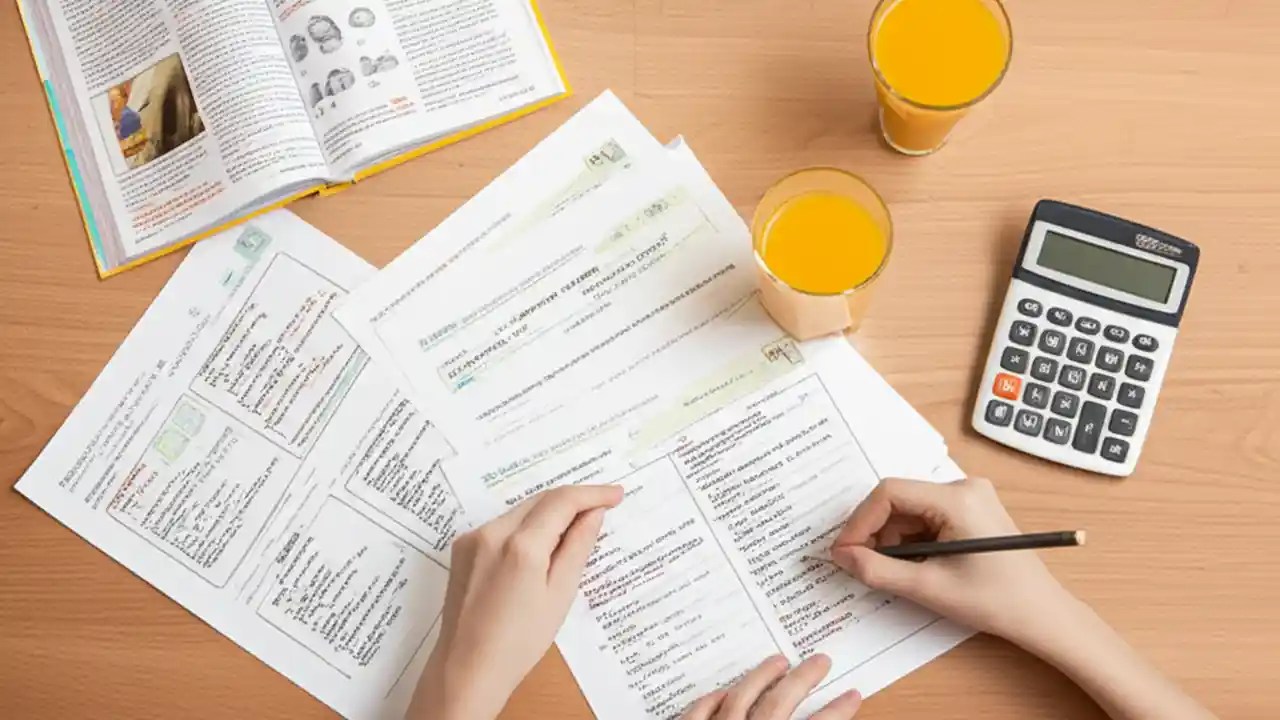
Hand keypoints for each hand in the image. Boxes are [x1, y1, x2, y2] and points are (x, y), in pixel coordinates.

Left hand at [408, 485, 623, 719]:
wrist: (466, 670)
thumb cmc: (520, 642)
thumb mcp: (559, 595)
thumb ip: (578, 548)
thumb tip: (593, 514)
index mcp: (521, 545)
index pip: (562, 501)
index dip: (593, 493)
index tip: (616, 494)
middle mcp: (493, 532)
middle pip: (540, 500)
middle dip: (572, 500)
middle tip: (602, 509)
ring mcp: (472, 539)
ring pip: (521, 511)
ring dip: (549, 513)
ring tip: (574, 530)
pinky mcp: (462, 549)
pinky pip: (502, 526)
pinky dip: (526, 527)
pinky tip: (540, 547)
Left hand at [682, 654, 862, 719]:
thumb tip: (821, 716)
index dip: (837, 710)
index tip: (852, 695)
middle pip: (779, 703)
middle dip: (803, 679)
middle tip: (820, 661)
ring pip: (740, 698)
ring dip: (761, 677)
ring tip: (777, 661)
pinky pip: (699, 713)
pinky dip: (712, 700)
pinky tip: (721, 691)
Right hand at [829, 477, 1071, 646]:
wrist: (1041, 614)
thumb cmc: (995, 601)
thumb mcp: (929, 588)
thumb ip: (878, 570)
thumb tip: (842, 556)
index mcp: (957, 499)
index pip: (890, 493)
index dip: (860, 522)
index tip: (844, 551)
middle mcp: (964, 487)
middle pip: (899, 501)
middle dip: (876, 534)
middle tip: (862, 565)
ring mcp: (969, 497)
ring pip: (910, 511)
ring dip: (893, 540)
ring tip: (896, 573)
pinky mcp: (970, 509)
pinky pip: (926, 517)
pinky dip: (911, 541)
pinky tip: (915, 566)